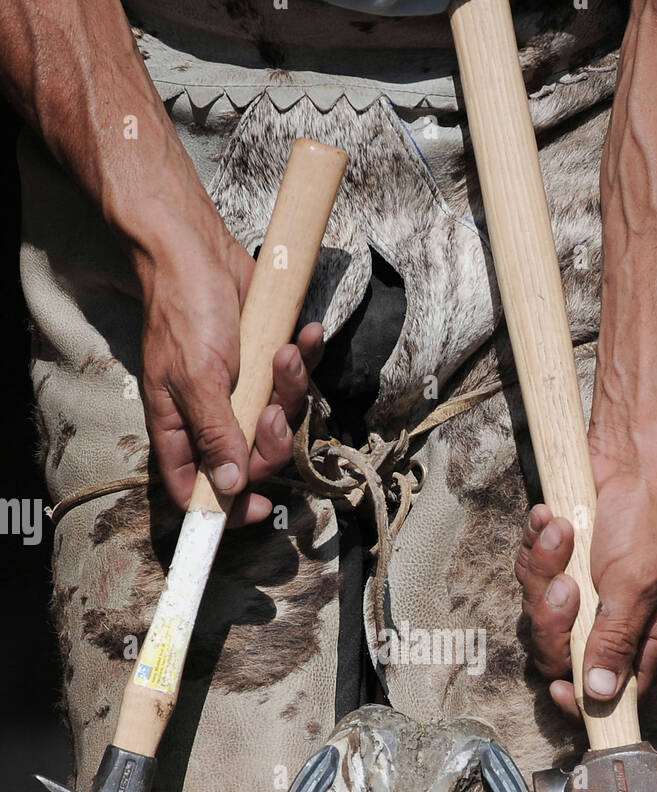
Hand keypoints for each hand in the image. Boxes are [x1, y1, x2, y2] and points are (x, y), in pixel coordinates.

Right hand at [136, 224, 321, 525]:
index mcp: (182, 431)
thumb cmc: (185, 312)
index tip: (259, 506)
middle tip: (272, 411)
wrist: (199, 250)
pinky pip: (297, 381)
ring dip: (292, 390)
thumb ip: (215, 435)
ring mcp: (242, 394)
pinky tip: (306, 335)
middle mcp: (212, 419)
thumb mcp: (197, 380)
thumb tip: (229, 486)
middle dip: (273, 441)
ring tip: (286, 355)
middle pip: (254, 463)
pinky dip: (306, 360)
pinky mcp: (267, 367)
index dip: (227, 508)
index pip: (198, 491)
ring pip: (282, 421)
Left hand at [515, 470, 656, 719]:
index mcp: (637, 634)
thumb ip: (616, 640)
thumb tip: (601, 695)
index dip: (580, 698)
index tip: (559, 689)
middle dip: (553, 620)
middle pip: (559, 652)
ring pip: (536, 609)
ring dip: (543, 569)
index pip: (607, 691)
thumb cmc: (648, 516)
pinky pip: (527, 569)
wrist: (632, 453)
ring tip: (560, 531)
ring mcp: (577, 590)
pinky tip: (546, 516)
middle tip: (567, 585)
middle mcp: (605, 619)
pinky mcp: (553, 561)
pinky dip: (533, 543)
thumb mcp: (638, 584)